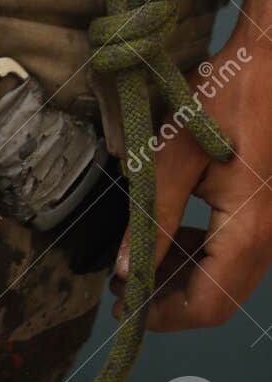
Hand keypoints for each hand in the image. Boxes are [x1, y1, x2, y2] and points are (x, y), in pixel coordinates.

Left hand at [112, 0, 271, 328]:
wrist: (270, 65)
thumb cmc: (226, 99)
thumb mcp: (175, 155)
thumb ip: (152, 216)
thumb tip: (127, 271)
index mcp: (249, 232)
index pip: (208, 305)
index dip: (163, 316)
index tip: (124, 312)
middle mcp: (269, 241)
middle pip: (220, 298)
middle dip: (169, 300)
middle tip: (124, 290)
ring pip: (228, 277)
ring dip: (183, 277)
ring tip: (139, 265)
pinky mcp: (267, 213)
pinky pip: (235, 252)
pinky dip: (202, 254)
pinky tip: (171, 238)